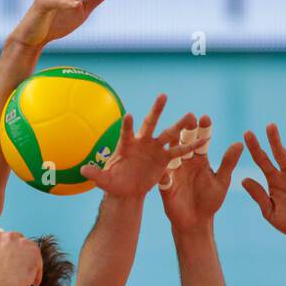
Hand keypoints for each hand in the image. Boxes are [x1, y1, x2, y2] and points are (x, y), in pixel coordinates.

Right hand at [0, 229, 42, 285]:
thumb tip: (8, 256)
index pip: (8, 238)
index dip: (12, 250)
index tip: (13, 260)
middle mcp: (9, 236)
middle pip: (22, 242)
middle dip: (22, 255)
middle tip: (20, 270)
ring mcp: (22, 242)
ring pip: (31, 252)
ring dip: (30, 264)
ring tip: (26, 278)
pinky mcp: (34, 251)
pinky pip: (38, 262)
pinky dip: (36, 273)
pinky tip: (32, 283)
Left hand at [79, 96, 208, 197]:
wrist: (127, 190)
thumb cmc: (113, 182)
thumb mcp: (104, 180)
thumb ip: (95, 174)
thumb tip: (83, 170)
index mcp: (126, 144)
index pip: (126, 132)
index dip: (127, 125)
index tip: (129, 116)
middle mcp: (142, 142)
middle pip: (150, 123)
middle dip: (156, 110)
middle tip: (163, 96)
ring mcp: (154, 148)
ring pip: (168, 134)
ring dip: (179, 125)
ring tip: (191, 115)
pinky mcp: (164, 158)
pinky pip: (178, 152)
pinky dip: (189, 147)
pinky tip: (202, 141)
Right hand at [159, 115, 243, 232]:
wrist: (196, 222)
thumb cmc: (210, 201)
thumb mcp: (222, 181)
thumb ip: (228, 163)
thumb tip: (240, 143)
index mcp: (200, 160)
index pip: (201, 141)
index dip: (203, 130)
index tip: (205, 117)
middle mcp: (185, 163)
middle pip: (184, 143)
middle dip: (185, 130)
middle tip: (188, 116)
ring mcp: (173, 173)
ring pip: (171, 155)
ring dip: (170, 144)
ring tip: (169, 132)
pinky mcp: (165, 185)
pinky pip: (162, 177)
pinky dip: (162, 171)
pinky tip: (161, 164)